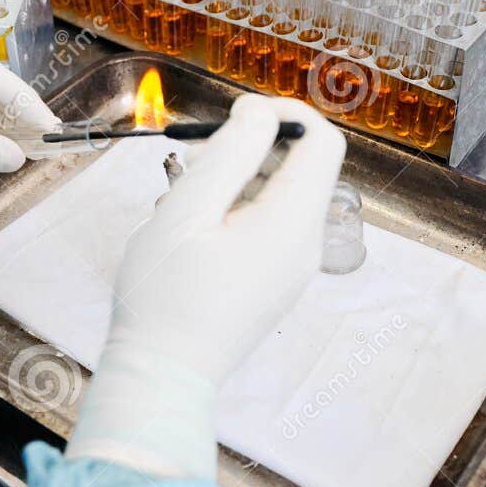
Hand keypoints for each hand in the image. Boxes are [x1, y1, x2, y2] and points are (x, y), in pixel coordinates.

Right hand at [68, 95, 345, 480]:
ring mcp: (292, 268)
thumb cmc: (165, 296)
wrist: (162, 376)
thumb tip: (259, 111)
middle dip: (250, 150)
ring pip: (278, 197)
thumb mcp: (188, 209)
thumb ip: (230, 152)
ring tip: (180, 206)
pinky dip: (233, 213)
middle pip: (301, 168)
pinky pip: (267, 227)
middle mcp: (304, 245)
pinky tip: (189, 234)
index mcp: (292, 223)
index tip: (237, 115)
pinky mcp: (274, 283)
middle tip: (194, 166)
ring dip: (234, 183)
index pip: (323, 142)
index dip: (286, 113)